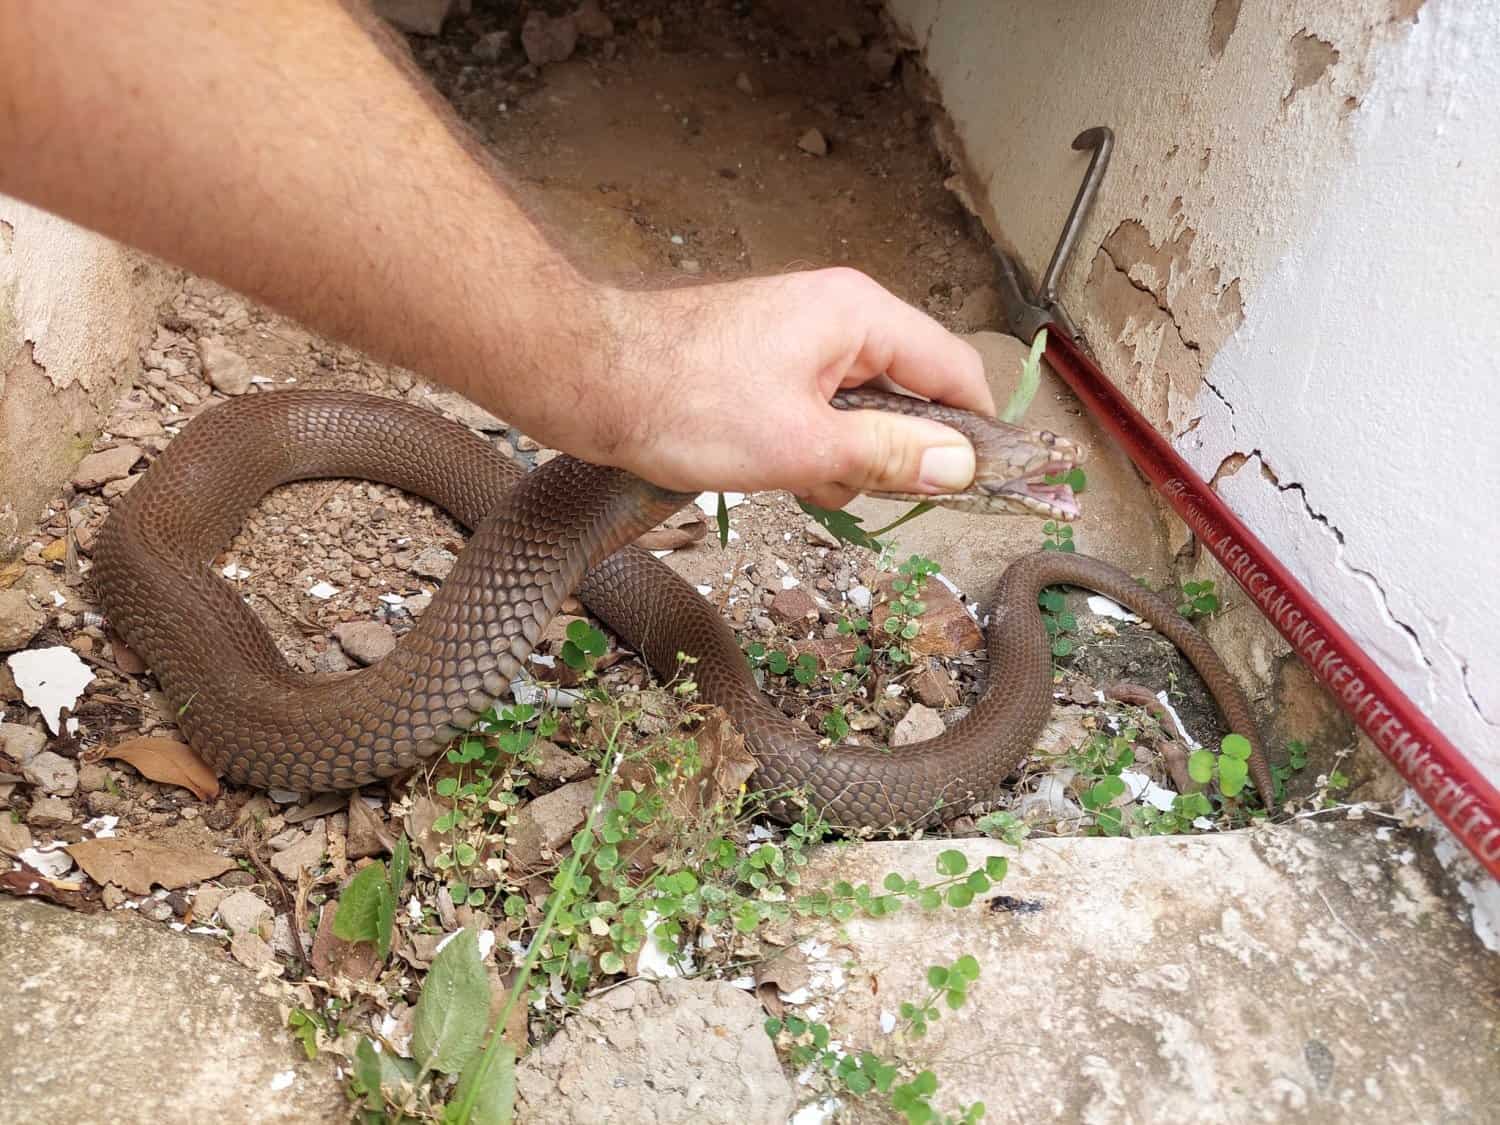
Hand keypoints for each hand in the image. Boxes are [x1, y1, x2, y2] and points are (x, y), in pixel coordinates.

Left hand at [596, 268, 993, 507]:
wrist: (592, 380)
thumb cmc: (685, 401)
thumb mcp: (803, 447)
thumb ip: (890, 455)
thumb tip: (960, 466)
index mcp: (859, 315)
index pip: (954, 369)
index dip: (976, 430)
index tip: (982, 483)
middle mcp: (837, 313)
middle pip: (909, 392)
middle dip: (888, 452)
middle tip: (847, 485)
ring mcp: (799, 335)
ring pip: (860, 410)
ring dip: (839, 457)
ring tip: (790, 475)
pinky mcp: (767, 359)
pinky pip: (818, 410)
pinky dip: (806, 446)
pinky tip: (768, 466)